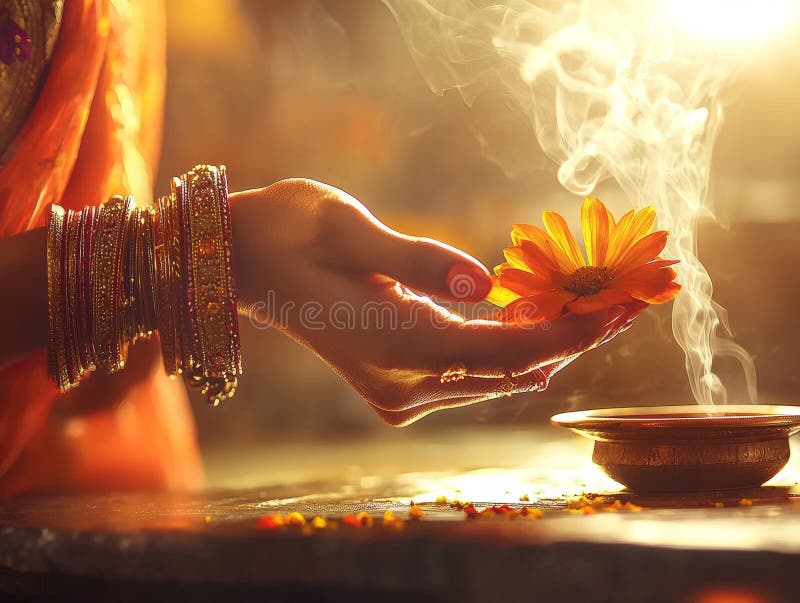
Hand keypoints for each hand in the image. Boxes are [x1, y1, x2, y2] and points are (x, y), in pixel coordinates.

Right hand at [230, 179, 640, 425]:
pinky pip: (474, 370)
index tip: (620, 307)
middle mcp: (399, 384)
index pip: (499, 349)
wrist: (247, 263)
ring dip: (547, 341)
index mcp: (387, 346)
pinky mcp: (400, 384)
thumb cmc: (288, 233)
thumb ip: (415, 261)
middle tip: (626, 300)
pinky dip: (512, 345)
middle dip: (570, 335)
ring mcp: (399, 392)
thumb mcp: (346, 230)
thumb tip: (483, 283)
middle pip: (508, 369)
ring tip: (597, 304)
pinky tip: (542, 315)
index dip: (566, 329)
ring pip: (496, 374)